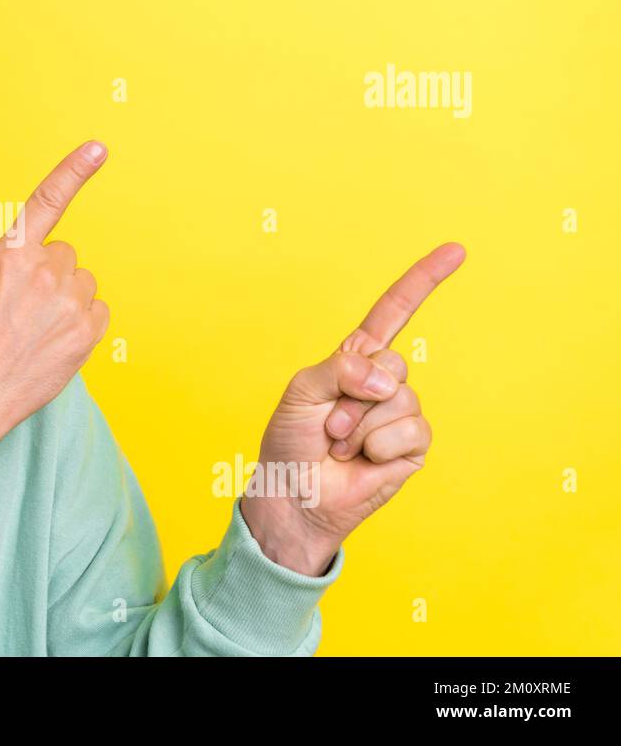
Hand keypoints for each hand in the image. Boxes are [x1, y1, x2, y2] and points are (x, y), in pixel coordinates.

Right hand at [0, 141, 110, 467]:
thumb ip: (6, 259)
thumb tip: (34, 256)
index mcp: (10, 256)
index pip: (46, 202)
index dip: (73, 171)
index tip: (97, 148)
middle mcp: (44, 274)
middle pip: (63, 254)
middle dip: (48, 273)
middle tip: (20, 307)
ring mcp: (69, 305)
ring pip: (81, 283)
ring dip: (65, 298)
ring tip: (33, 329)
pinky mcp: (86, 334)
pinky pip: (96, 310)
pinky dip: (79, 322)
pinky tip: (52, 342)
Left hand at [239, 243, 465, 575]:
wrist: (295, 496)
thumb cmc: (290, 443)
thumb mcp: (301, 392)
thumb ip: (340, 369)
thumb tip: (387, 379)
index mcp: (354, 359)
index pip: (394, 312)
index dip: (423, 281)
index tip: (456, 250)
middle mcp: (382, 382)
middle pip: (392, 361)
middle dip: (352, 395)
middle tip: (328, 425)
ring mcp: (400, 413)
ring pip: (399, 399)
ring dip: (359, 426)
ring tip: (339, 445)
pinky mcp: (413, 446)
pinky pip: (410, 431)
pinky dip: (378, 446)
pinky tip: (363, 460)